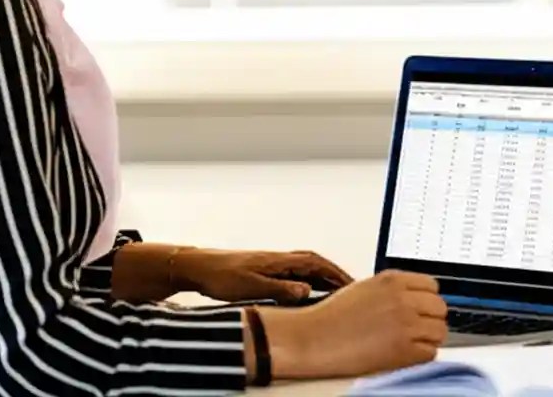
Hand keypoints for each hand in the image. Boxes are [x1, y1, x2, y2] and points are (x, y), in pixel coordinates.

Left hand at [172, 248, 353, 303]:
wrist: (198, 267)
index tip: (353, 284)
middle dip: (335, 274)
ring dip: (323, 277)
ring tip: (337, 292)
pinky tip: (309, 292)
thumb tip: (307, 290)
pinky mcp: (265, 270)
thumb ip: (280, 289)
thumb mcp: (251, 286)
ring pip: (306, 268)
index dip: (336, 274)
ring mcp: (273, 263)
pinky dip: (308, 280)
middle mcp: (280, 259)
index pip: (317, 264)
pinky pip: (295, 273)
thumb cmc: (221, 277)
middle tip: (353, 288)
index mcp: (280, 260)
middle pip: (316, 263)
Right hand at [259, 270, 447, 379]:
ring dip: (429, 338)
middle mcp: (403, 299)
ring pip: (439, 331)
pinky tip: (406, 355)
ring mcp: (406, 324)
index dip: (427, 299)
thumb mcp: (366, 287)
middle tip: (418, 328)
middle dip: (431, 318)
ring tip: (412, 343)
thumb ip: (394, 289)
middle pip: (440, 308)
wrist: (314, 338)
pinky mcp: (403, 349)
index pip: (432, 286)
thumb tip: (415, 298)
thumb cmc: (332, 316)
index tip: (422, 308)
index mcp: (394, 280)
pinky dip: (422, 355)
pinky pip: (431, 353)